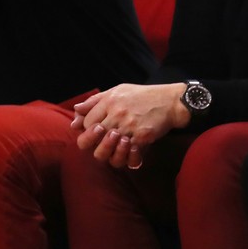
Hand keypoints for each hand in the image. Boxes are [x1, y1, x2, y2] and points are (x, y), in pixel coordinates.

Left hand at [71, 83, 187, 166]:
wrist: (171, 101)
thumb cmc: (144, 96)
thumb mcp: (118, 91)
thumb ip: (95, 101)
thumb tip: (76, 111)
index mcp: (109, 102)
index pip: (86, 123)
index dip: (89, 130)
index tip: (99, 130)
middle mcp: (116, 114)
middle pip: (89, 140)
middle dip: (93, 144)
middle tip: (105, 141)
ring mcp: (128, 127)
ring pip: (104, 152)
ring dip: (109, 153)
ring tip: (119, 145)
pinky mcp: (141, 137)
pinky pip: (126, 156)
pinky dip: (128, 157)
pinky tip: (133, 150)